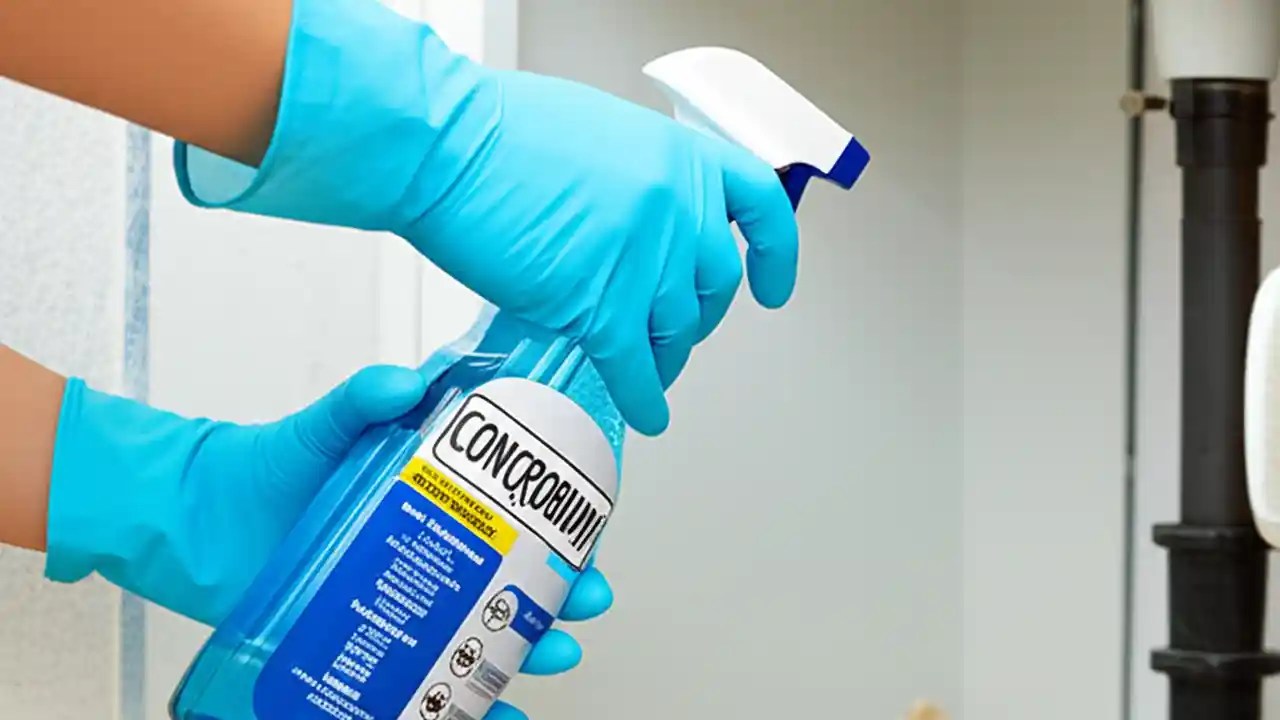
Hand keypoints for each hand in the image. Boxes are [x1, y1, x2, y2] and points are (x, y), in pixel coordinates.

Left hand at [46, 366, 612, 688]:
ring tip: (554, 655)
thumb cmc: (267, 469)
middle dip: (563, 597)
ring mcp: (404, 607)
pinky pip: (426, 689)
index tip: (592, 534)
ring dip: (527, 653)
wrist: (196, 520)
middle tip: (586, 599)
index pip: (517, 518)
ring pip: (483, 640)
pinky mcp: (371, 648)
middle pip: (517, 585)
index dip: (562, 529)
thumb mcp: (325, 427)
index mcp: (437, 503)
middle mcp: (431, 558)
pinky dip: (466, 711)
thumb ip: (363, 399)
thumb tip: (406, 380)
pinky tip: (498, 716)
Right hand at [396, 67, 797, 436]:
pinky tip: (644, 414)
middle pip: (715, 284)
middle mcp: (675, 206)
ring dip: (665, 359)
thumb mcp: (598, 133)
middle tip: (676, 331)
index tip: (773, 286)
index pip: (760, 206)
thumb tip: (643, 218)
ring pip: (676, 331)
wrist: (444, 145)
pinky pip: (635, 368)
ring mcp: (643, 258)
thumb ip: (639, 178)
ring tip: (646, 372)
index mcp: (678, 155)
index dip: (775, 254)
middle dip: (698, 317)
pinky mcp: (600, 305)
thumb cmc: (495, 130)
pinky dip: (643, 399)